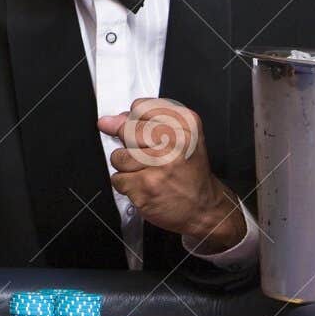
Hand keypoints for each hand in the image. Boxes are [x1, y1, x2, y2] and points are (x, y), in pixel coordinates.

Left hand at [98, 98, 244, 250]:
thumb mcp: (180, 138)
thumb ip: (145, 123)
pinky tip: (145, 186)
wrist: (204, 207)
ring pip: (118, 156)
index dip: (136, 121)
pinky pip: (117, 179)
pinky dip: (127, 185)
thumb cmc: (189, 171)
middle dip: (129, 144)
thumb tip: (110, 120)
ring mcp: (159, 166)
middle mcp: (175, 143)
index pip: (140, 108)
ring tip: (147, 172)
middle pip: (126, 130)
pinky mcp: (146, 187)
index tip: (144, 133)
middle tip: (148, 156)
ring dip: (127, 167)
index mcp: (185, 125)